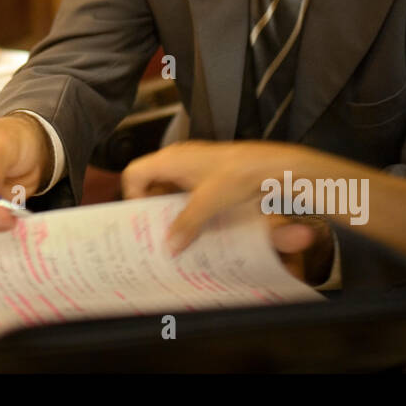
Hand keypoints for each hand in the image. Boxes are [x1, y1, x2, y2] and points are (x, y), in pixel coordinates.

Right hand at [122, 140, 335, 281]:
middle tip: (158, 232)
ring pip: (169, 189)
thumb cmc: (238, 173)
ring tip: (177, 232)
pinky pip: (186, 191)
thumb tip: (169, 246)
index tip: (143, 219)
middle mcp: (178, 160)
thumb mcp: (207, 203)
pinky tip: (197, 224)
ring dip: (171, 210)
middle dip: (152, 208)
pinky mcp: (208, 174)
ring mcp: (193, 165)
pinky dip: (187, 207)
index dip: (133, 196)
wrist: (272, 166)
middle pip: (150, 184)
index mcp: (170, 160)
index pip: (134, 174)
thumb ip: (185, 224)